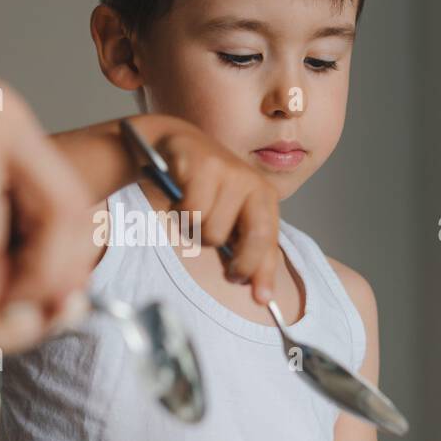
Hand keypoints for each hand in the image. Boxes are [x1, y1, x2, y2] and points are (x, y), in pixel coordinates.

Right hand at [152, 122, 280, 302]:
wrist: (172, 143)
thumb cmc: (202, 185)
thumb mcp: (229, 214)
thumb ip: (244, 247)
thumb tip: (260, 292)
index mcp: (264, 194)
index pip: (269, 239)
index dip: (265, 271)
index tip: (261, 297)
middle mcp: (251, 181)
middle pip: (250, 239)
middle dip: (238, 262)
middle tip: (226, 270)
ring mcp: (228, 172)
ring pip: (213, 230)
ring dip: (196, 230)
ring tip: (191, 213)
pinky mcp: (202, 165)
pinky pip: (191, 211)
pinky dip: (180, 213)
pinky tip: (178, 200)